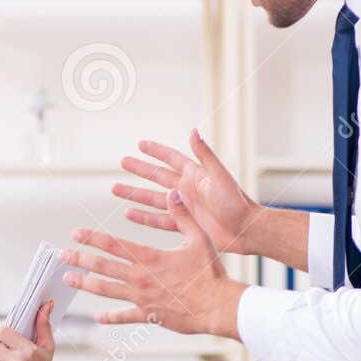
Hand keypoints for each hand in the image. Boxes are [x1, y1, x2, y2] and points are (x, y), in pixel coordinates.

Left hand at [62, 189, 246, 336]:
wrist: (217, 307)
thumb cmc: (210, 274)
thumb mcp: (198, 238)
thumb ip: (183, 215)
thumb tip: (174, 193)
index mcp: (150, 258)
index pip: (113, 245)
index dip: (92, 238)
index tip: (76, 234)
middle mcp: (140, 278)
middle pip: (103, 267)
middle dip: (80, 259)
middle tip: (62, 255)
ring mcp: (142, 298)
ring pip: (106, 290)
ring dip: (85, 283)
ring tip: (68, 279)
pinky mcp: (149, 315)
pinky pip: (125, 316)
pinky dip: (110, 316)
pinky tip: (97, 316)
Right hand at [113, 129, 259, 254]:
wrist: (245, 230)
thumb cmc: (236, 202)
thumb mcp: (219, 175)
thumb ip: (204, 154)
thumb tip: (193, 130)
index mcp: (195, 174)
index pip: (171, 158)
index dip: (156, 151)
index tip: (140, 144)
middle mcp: (186, 189)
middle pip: (157, 177)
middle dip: (140, 169)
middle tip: (123, 162)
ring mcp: (183, 207)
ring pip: (152, 198)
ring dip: (135, 194)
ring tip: (116, 189)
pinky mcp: (183, 224)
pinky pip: (158, 219)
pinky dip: (143, 217)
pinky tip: (129, 213)